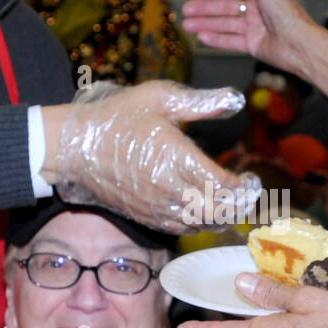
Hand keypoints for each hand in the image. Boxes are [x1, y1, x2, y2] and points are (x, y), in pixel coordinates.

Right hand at [47, 79, 261, 233]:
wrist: (75, 147)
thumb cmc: (117, 118)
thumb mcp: (159, 99)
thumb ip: (201, 103)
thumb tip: (235, 100)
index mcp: (177, 158)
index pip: (223, 185)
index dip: (244, 188)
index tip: (251, 180)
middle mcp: (169, 188)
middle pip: (218, 211)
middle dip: (239, 205)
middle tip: (249, 195)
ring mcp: (157, 207)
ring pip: (201, 224)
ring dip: (222, 217)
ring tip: (232, 204)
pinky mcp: (146, 217)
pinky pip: (181, 229)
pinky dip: (200, 224)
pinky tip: (206, 212)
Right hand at [179, 0, 327, 108]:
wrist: (300, 46)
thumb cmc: (287, 14)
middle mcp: (257, 9)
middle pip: (226, 7)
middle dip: (205, 8)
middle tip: (186, 10)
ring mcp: (255, 28)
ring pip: (225, 24)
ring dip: (206, 24)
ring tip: (187, 25)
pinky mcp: (253, 46)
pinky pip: (231, 41)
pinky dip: (216, 39)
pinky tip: (202, 37)